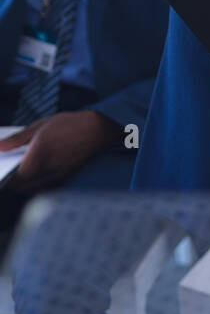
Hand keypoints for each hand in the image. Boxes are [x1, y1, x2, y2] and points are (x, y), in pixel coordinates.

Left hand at [5, 110, 122, 192]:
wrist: (96, 129)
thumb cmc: (68, 124)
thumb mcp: (39, 125)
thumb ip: (17, 139)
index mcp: (40, 153)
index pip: (17, 176)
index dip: (7, 178)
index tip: (2, 172)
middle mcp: (49, 167)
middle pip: (23, 187)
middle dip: (12, 184)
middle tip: (7, 175)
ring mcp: (58, 174)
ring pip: (33, 189)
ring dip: (22, 186)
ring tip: (17, 176)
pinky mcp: (64, 176)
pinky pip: (44, 187)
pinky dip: (35, 186)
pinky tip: (33, 177)